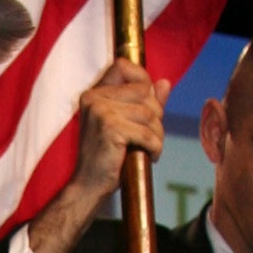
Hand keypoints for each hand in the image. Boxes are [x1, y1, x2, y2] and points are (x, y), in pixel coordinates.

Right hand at [26, 59, 168, 252]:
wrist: (88, 186)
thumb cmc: (107, 157)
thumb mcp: (124, 124)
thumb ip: (144, 102)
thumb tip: (164, 82)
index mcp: (94, 94)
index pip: (123, 66)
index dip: (142, 79)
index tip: (148, 101)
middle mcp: (95, 98)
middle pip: (145, 92)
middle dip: (156, 116)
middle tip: (149, 136)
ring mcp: (101, 112)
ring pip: (150, 114)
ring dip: (157, 135)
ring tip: (149, 148)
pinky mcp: (111, 129)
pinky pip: (148, 133)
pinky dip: (155, 147)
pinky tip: (149, 156)